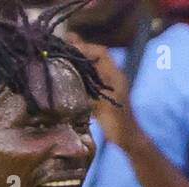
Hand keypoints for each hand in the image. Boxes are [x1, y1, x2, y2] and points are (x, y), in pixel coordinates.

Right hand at [67, 32, 142, 150]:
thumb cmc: (119, 123)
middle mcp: (111, 76)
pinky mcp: (102, 95)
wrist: (127, 138)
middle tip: (61, 45)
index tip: (69, 46)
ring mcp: (107, 85)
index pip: (100, 53)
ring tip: (61, 56)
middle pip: (95, 57)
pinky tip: (67, 74)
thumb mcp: (104, 107)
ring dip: (78, 61)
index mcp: (115, 75)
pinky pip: (90, 79)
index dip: (85, 47)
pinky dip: (79, 74)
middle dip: (79, 50)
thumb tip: (74, 78)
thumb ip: (91, 92)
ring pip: (92, 68)